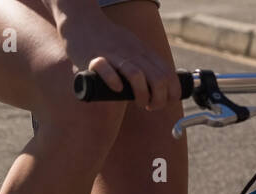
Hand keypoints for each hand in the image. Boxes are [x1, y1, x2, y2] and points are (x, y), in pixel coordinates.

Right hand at [58, 12, 176, 109]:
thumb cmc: (109, 43)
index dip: (172, 92)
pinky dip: (113, 81)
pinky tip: (117, 89)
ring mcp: (114, 55)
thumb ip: (144, 65)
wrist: (83, 25)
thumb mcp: (133, 49)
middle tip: (150, 106)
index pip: (168, 73)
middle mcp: (133, 53)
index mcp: (144, 52)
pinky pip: (106, 69)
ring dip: (142, 94)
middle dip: (159, 99)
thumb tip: (157, 87)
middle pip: (157, 78)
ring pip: (136, 75)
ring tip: (139, 103)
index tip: (165, 102)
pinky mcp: (94, 58)